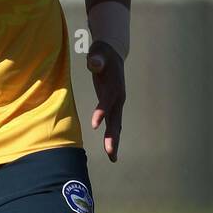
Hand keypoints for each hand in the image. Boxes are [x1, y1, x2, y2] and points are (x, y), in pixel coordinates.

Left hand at [86, 40, 125, 161]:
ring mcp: (116, 104)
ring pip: (116, 125)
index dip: (101, 112)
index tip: (95, 125)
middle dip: (113, 136)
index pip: (107, 101)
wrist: (112, 54)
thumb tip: (94, 62)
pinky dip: (112, 137)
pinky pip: (113, 124)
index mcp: (114, 87)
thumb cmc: (102, 54)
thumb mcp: (98, 54)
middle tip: (111, 152)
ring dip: (114, 141)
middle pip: (116, 119)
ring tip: (113, 158)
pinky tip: (111, 151)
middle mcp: (118, 98)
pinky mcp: (113, 107)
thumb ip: (97, 59)